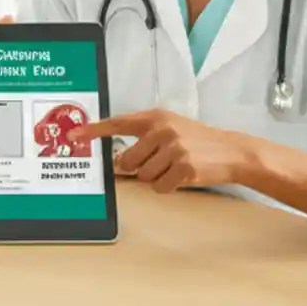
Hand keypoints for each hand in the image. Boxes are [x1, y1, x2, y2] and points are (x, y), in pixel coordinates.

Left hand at [68, 108, 247, 191]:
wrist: (231, 151)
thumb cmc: (198, 141)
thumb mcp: (171, 127)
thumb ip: (145, 136)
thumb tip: (119, 160)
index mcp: (156, 118)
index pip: (118, 123)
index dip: (94, 131)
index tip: (75, 135)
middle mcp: (162, 130)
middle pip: (128, 161)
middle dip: (141, 167)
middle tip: (162, 161)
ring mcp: (173, 148)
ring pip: (143, 176)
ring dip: (158, 177)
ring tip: (176, 166)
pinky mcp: (184, 167)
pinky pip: (160, 187)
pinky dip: (169, 186)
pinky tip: (183, 176)